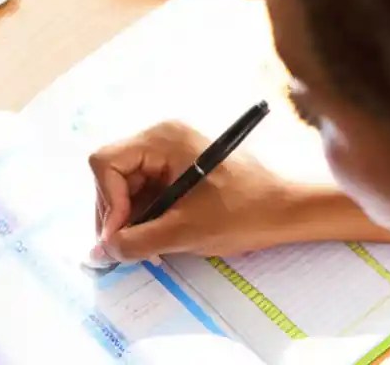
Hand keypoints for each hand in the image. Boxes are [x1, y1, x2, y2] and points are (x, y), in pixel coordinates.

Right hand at [89, 121, 296, 261]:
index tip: (120, 237)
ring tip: (144, 247)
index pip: (106, 163)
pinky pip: (147, 190)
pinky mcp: (180, 168)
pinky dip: (147, 215)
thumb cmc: (243, 213)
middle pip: (113, 174)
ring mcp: (171, 151)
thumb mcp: (185, 231)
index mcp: (163, 138)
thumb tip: (101, 252)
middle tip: (125, 250)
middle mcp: (162, 137)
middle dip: (115, 213)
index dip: (107, 202)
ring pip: (127, 186)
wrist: (288, 210)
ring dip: (130, 218)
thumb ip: (137, 241)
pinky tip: (158, 237)